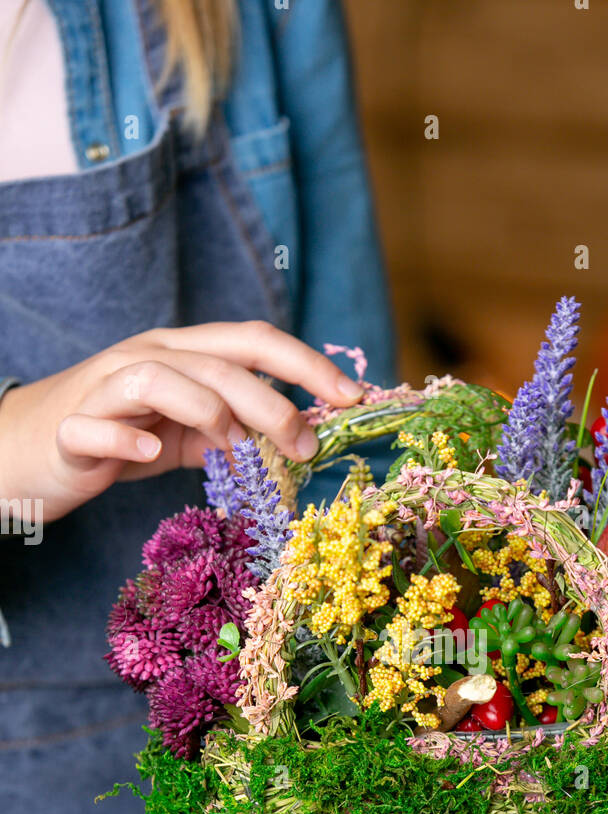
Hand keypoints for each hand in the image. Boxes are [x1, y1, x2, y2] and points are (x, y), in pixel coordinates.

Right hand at [0, 321, 363, 521]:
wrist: (31, 449)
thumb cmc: (121, 435)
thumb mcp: (191, 432)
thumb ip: (239, 427)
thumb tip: (303, 436)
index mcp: (185, 354)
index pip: (254, 340)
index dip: (307, 363)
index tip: (353, 396)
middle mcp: (149, 357)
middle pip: (219, 363)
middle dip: (274, 402)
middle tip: (307, 445)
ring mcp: (107, 388)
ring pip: (161, 379)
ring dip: (209, 413)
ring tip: (235, 449)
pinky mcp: (74, 428)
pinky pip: (100, 426)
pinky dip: (128, 439)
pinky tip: (150, 454)